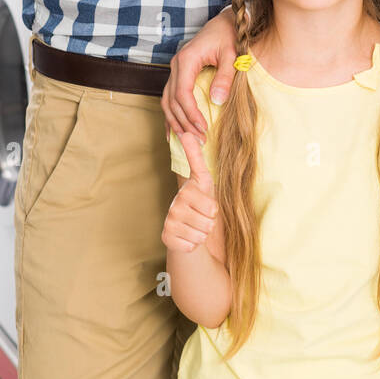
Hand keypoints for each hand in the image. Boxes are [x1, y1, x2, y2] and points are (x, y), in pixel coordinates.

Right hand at [161, 6, 237, 140]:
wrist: (224, 23)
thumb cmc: (229, 37)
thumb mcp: (232, 55)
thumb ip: (225, 77)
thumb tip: (217, 100)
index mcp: (187, 59)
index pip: (183, 93)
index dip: (191, 113)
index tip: (203, 128)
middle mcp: (176, 65)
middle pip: (172, 100)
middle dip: (184, 122)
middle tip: (199, 140)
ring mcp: (175, 69)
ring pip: (167, 100)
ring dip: (175, 121)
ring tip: (188, 140)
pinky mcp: (179, 73)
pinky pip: (169, 97)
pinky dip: (171, 114)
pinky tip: (174, 130)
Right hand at [161, 131, 218, 253]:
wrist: (187, 227)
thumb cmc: (199, 203)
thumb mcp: (203, 181)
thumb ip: (196, 158)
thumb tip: (186, 133)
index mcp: (189, 189)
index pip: (210, 203)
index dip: (212, 207)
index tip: (195, 179)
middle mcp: (176, 203)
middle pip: (209, 221)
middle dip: (210, 222)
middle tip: (202, 217)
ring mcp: (170, 220)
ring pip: (201, 234)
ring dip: (202, 233)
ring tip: (195, 225)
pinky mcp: (167, 236)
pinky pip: (191, 245)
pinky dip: (193, 244)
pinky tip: (187, 235)